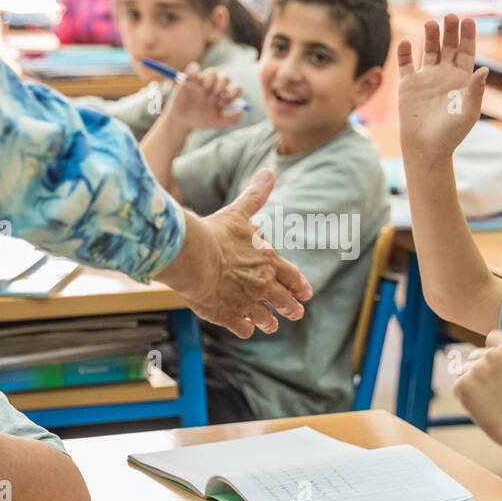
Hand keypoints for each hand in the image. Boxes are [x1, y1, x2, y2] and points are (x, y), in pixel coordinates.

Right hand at [155, 168, 311, 337]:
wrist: (194, 258)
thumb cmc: (216, 234)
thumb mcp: (238, 212)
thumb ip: (255, 196)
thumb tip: (268, 172)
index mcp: (269, 262)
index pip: (293, 277)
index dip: (300, 286)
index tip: (307, 294)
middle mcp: (263, 285)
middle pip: (284, 302)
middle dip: (291, 308)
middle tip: (296, 313)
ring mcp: (246, 303)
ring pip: (265, 318)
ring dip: (268, 322)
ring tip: (270, 326)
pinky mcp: (228, 316)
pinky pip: (242, 328)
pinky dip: (245, 328)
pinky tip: (244, 328)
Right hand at [167, 63, 242, 131]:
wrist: (182, 121)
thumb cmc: (200, 121)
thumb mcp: (216, 123)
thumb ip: (231, 120)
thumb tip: (241, 111)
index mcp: (223, 96)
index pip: (235, 89)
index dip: (232, 94)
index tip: (223, 103)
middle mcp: (215, 87)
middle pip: (225, 78)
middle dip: (220, 87)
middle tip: (211, 98)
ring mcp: (203, 81)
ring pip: (213, 72)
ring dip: (210, 80)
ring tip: (202, 91)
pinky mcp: (190, 78)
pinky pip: (194, 67)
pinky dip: (194, 71)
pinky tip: (192, 83)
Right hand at [397, 14, 488, 163]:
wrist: (426, 147)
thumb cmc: (451, 133)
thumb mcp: (469, 112)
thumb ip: (476, 91)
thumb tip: (485, 70)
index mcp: (462, 78)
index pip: (466, 51)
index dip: (468, 35)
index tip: (469, 20)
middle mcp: (444, 74)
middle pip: (448, 45)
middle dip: (449, 30)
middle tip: (450, 16)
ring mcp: (426, 77)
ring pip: (428, 49)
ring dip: (429, 36)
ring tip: (430, 23)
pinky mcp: (408, 84)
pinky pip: (406, 64)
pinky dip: (404, 53)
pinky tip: (405, 43)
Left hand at [452, 323, 501, 448]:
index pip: (493, 337)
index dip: (497, 351)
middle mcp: (489, 355)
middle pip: (477, 354)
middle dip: (485, 368)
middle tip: (500, 388)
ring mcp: (473, 370)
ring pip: (466, 368)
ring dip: (474, 380)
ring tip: (491, 396)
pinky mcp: (461, 385)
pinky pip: (459, 383)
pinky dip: (466, 393)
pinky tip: (482, 402)